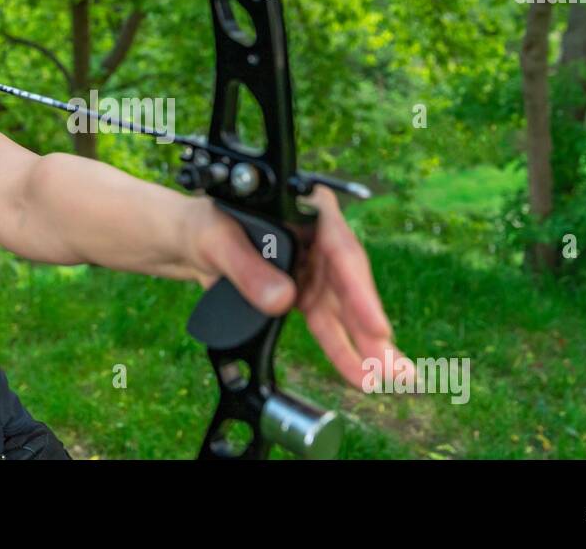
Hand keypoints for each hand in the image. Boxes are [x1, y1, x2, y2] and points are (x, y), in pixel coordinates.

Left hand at [187, 186, 409, 389]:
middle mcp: (319, 239)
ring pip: (345, 310)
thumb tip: (283, 298)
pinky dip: (341, 350)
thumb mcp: (218, 240)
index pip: (340, 248)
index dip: (360, 290)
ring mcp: (315, 269)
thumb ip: (247, 266)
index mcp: (307, 209)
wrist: (194, 243)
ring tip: (389, 376)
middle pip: (350, 284)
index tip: (375, 326)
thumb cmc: (206, 225)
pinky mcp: (305, 294)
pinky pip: (326, 325)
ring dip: (365, 346)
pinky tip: (359, 373)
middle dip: (370, 327)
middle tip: (392, 364)